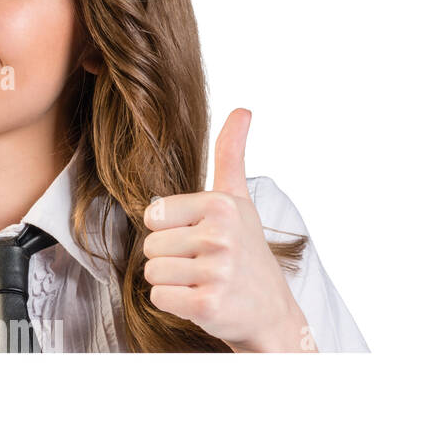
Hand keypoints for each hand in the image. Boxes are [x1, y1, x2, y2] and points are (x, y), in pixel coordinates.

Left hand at [142, 109, 309, 351]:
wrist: (271, 312)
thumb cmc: (248, 253)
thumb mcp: (240, 201)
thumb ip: (231, 156)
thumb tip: (242, 110)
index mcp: (221, 205)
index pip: (154, 215)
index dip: (169, 230)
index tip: (197, 238)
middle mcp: (220, 235)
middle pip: (150, 246)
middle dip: (169, 258)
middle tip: (201, 265)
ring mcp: (216, 271)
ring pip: (152, 272)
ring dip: (171, 282)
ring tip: (200, 281)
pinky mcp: (207, 304)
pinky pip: (159, 297)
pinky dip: (174, 303)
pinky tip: (199, 299)